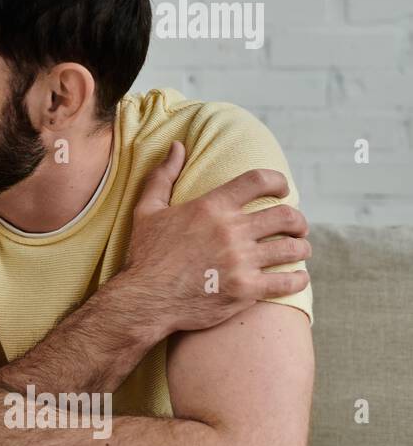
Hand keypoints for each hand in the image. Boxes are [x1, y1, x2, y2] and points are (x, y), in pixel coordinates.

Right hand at [119, 141, 310, 337]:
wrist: (144, 300)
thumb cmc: (146, 254)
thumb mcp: (147, 210)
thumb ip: (163, 176)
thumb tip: (177, 146)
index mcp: (211, 207)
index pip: (259, 181)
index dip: (278, 182)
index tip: (281, 190)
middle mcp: (231, 231)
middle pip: (285, 215)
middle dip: (297, 220)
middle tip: (295, 226)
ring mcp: (241, 262)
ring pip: (292, 248)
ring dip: (300, 247)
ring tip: (298, 249)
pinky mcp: (246, 290)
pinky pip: (287, 282)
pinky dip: (298, 278)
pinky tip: (296, 277)